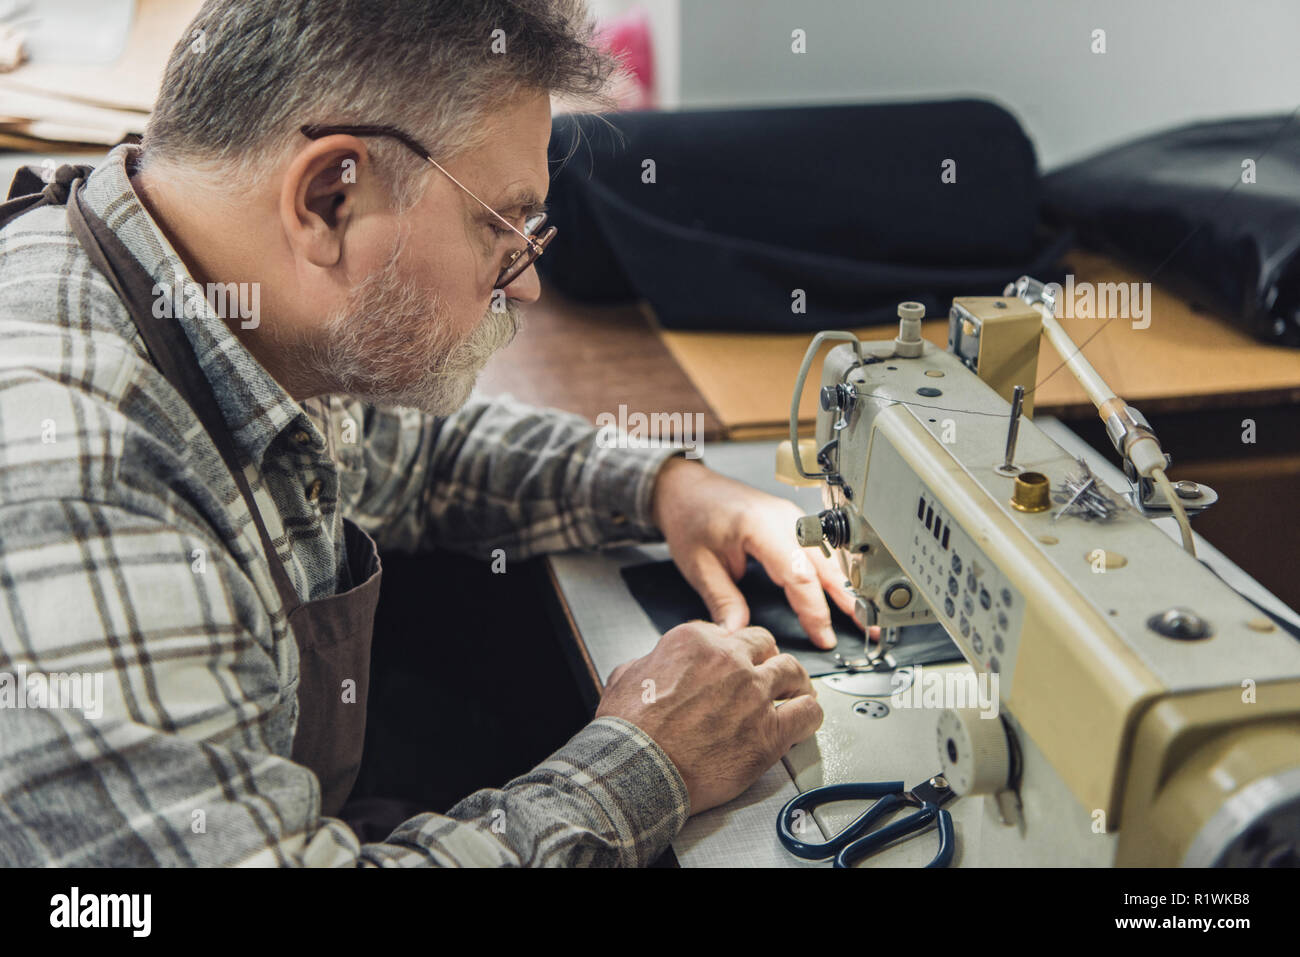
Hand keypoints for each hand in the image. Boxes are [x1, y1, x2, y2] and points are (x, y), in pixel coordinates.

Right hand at [595, 621, 820, 813]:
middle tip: (767, 673)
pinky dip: (809, 714)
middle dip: (765, 658)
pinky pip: (807, 713)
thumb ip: (649, 662)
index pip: (725, 634)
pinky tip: (804, 719)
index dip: (730, 651)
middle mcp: (729, 660)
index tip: (732, 663)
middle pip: (763, 645)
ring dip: (795, 681)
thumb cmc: (629, 731)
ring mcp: (754, 694)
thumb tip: (652, 665)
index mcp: (694, 642)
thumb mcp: (625, 677)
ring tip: (796, 692)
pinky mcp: (769, 732)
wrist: (638, 769)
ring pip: (792, 671)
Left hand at [650, 457, 874, 648]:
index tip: (824, 637)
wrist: (685, 488)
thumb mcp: (699, 566)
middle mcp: (784, 518)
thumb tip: (739, 635)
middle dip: (848, 600)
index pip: (798, 575)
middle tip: (869, 628)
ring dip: (848, 586)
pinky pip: (821, 550)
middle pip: (824, 564)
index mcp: (760, 526)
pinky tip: (847, 593)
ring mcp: (792, 517)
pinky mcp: (794, 522)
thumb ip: (723, 601)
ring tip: (866, 616)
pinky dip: (836, 573)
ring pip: (829, 556)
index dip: (814, 610)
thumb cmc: (690, 518)